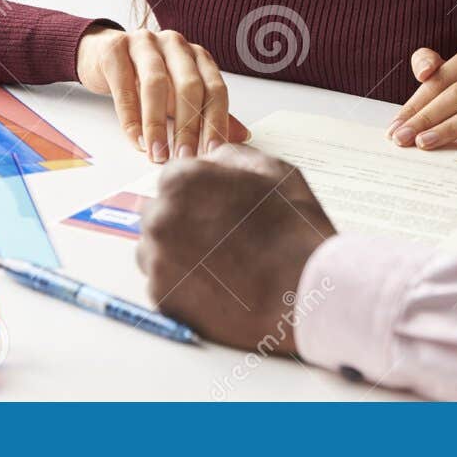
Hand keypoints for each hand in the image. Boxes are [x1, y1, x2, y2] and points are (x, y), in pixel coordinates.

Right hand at [75, 25, 248, 162]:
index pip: (215, 88)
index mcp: (197, 55)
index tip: (214, 153)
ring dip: (157, 124)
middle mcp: (175, 45)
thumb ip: (207, 112)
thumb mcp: (179, 95)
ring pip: (156, 84)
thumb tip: (242, 136)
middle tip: (185, 157)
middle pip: (189, 85)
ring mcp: (145, 43)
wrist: (103, 54)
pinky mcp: (115, 49)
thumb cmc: (146, 77)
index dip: (217, 121)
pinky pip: (124, 86)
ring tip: (158, 153)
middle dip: (189, 125)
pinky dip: (131, 117)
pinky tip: (136, 140)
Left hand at [136, 144, 334, 351]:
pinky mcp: (163, 298)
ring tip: (219, 264)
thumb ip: (231, 157)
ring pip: (155, 251)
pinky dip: (182, 285)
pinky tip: (215, 286)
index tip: (217, 206)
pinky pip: (163, 284)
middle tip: (220, 237)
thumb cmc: (293, 230)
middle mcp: (161, 218)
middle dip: (182, 221)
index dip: (198, 191)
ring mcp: (158, 261)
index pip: (172, 178)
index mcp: (182, 181)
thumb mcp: (273, 171)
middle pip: (158, 213)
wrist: (302, 292)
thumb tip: (211, 160)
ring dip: (177, 253)